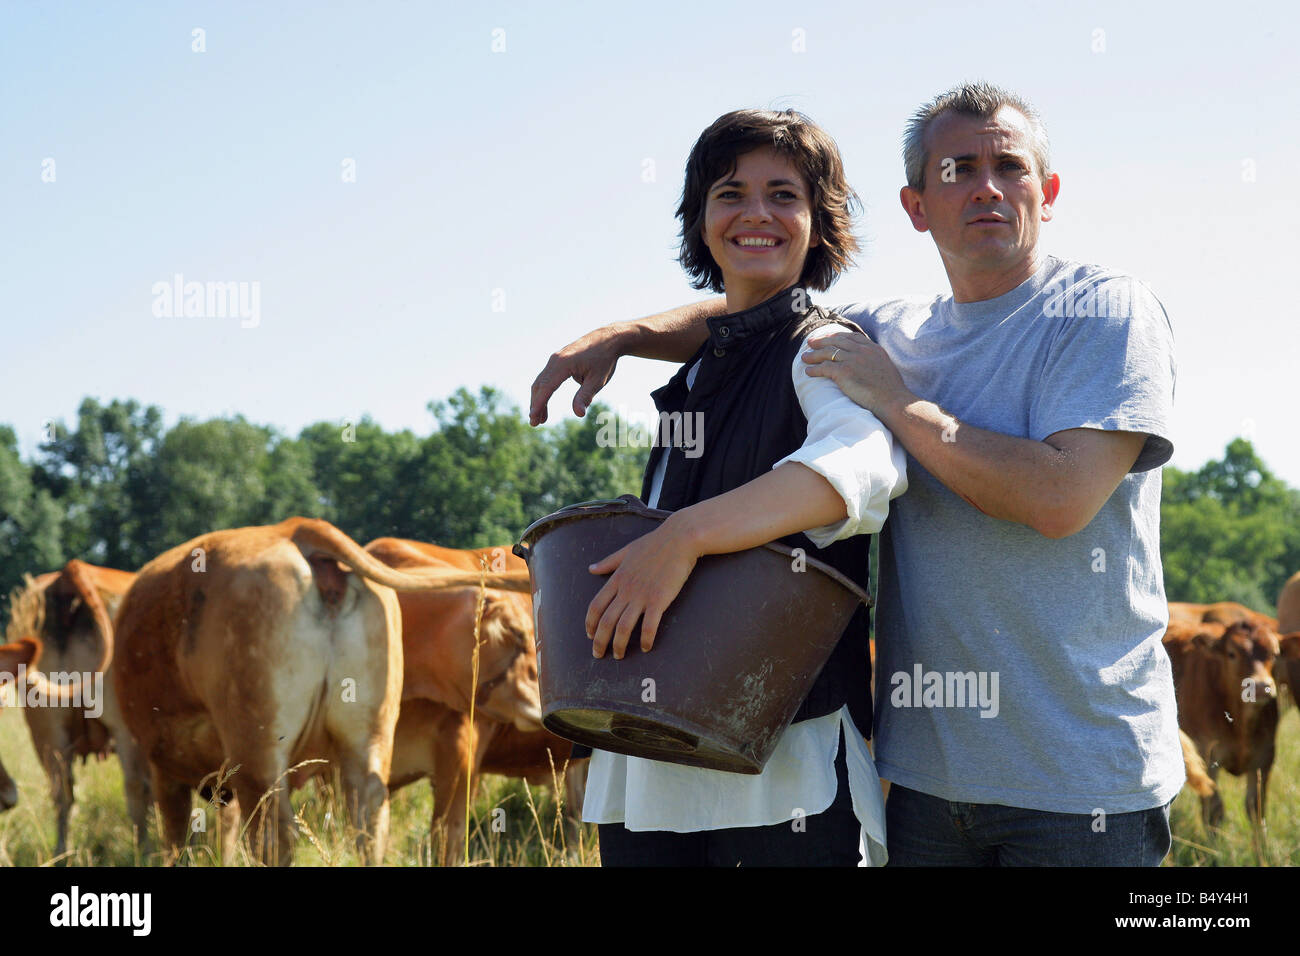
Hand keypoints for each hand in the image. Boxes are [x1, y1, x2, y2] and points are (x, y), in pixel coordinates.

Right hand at [529, 324, 626, 425]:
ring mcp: (555, 358)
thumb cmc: (604, 360)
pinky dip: (544, 391)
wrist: (609, 339)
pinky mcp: (558, 359)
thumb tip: (578, 414)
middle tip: (535, 424)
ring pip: (541, 381)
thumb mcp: (598, 380)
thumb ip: (585, 396)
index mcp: (564, 364)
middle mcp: (555, 360)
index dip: (539, 404)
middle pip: (540, 385)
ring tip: (541, 419)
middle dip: (536, 405)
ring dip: (539, 399)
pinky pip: (547, 377)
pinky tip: (546, 403)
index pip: (547, 387)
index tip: (533, 418)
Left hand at [585, 517, 698, 659]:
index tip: (589, 635)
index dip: (590, 623)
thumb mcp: (626, 551)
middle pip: (606, 621)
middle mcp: (626, 590)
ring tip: (619, 656)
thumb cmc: (655, 543)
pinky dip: (646, 639)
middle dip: (600, 641)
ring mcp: (642, 596)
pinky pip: (649, 625)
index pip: (596, 606)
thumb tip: (591, 568)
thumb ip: (608, 562)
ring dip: (619, 645)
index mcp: (617, 578)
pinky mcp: (659, 599)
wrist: (679, 539)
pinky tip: (647, 648)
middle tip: (598, 655)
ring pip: (624, 627)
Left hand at [801, 330, 912, 416]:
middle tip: (810, 343)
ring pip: (827, 353)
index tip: (828, 338)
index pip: (852, 337)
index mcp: (873, 348)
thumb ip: (875, 361)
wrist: (892, 400)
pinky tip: (808, 372)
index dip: (837, 336)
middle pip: (837, 341)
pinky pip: (824, 368)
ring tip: (804, 358)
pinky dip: (814, 369)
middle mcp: (862, 351)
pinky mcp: (844, 372)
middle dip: (821, 341)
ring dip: (813, 355)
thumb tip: (868, 365)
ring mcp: (853, 360)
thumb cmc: (891, 391)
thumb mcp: (886, 367)